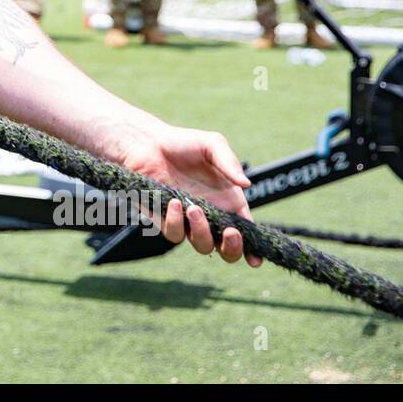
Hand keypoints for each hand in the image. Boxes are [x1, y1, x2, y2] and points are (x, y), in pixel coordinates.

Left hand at [97, 119, 260, 265]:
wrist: (146, 142)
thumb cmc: (182, 143)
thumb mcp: (212, 145)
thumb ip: (229, 163)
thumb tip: (247, 184)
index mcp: (228, 201)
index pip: (245, 230)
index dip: (252, 247)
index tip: (256, 259)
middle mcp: (210, 215)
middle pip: (226, 249)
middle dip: (232, 248)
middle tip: (230, 233)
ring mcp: (187, 220)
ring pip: (202, 245)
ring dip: (202, 232)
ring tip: (194, 208)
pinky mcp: (164, 220)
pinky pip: (174, 233)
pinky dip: (176, 221)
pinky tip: (175, 202)